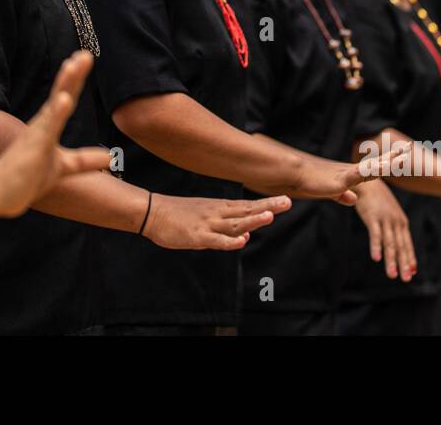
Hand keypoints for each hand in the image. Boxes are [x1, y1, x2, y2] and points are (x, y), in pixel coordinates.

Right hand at [0, 51, 110, 217]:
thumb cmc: (26, 178)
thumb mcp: (63, 168)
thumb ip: (84, 160)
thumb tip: (110, 158)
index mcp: (49, 127)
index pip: (65, 98)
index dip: (75, 79)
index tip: (83, 57)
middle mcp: (42, 127)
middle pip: (61, 95)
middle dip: (73, 74)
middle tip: (85, 54)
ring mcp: (36, 137)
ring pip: (53, 107)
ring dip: (64, 85)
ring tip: (73, 65)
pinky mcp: (32, 150)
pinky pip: (45, 131)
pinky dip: (55, 114)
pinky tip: (63, 99)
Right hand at [142, 194, 291, 250]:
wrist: (153, 211)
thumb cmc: (179, 215)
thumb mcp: (205, 218)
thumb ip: (226, 227)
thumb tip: (245, 237)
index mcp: (220, 208)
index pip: (248, 207)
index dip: (267, 204)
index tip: (284, 200)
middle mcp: (217, 213)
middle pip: (246, 211)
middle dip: (267, 207)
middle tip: (287, 202)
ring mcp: (208, 224)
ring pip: (234, 223)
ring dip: (252, 220)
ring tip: (270, 216)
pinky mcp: (197, 236)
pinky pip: (216, 240)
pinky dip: (229, 241)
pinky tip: (242, 241)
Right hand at [299, 142, 406, 205]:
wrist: (293, 172)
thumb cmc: (308, 181)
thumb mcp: (329, 191)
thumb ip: (342, 195)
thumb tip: (354, 199)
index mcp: (350, 174)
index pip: (373, 168)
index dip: (387, 162)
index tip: (401, 154)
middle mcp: (350, 171)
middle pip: (376, 164)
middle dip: (393, 157)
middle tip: (407, 148)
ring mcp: (346, 175)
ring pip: (371, 168)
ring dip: (386, 162)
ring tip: (401, 156)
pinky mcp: (339, 181)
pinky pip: (357, 175)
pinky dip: (369, 171)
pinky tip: (378, 167)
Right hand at [352, 179, 415, 281]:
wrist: (365, 178)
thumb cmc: (375, 196)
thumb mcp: (387, 210)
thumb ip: (391, 224)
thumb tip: (394, 236)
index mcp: (400, 221)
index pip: (407, 244)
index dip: (410, 258)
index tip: (412, 272)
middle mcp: (396, 221)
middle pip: (401, 247)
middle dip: (404, 264)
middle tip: (406, 279)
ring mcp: (385, 220)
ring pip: (390, 244)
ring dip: (391, 261)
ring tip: (392, 276)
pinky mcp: (372, 217)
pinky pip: (375, 235)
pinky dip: (376, 247)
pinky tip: (376, 259)